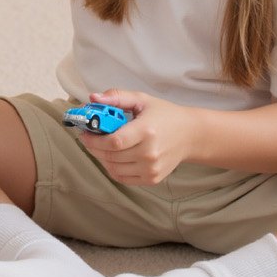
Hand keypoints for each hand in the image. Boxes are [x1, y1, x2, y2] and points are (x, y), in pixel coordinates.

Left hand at [75, 89, 198, 186]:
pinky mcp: (152, 179)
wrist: (190, 135)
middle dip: (94, 147)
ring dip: (101, 158)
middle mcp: (150, 153)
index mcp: (146, 131)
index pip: (113, 142)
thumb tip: (93, 98)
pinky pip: (122, 178)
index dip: (94, 139)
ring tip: (101, 146)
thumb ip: (117, 97)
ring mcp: (151, 169)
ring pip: (113, 168)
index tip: (85, 133)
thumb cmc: (165, 115)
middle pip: (110, 156)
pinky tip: (113, 157)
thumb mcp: (142, 100)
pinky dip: (112, 168)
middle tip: (89, 138)